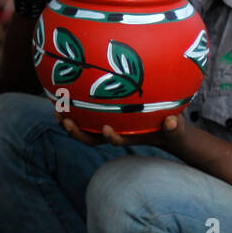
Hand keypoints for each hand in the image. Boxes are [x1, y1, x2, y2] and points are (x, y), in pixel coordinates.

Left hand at [57, 111, 188, 149]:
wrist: (166, 130)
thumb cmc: (172, 129)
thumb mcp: (176, 129)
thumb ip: (174, 127)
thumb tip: (171, 122)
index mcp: (131, 136)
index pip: (118, 139)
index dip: (111, 137)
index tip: (107, 129)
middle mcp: (116, 133)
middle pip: (92, 138)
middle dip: (77, 131)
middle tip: (64, 120)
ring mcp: (109, 126)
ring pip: (85, 128)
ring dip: (69, 122)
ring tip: (55, 110)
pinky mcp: (105, 117)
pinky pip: (86, 115)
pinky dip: (75, 107)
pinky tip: (65, 93)